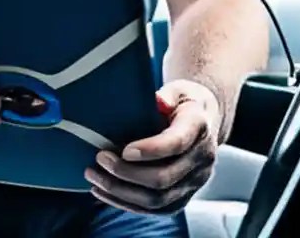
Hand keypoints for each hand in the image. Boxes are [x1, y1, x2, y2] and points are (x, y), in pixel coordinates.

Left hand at [85, 80, 220, 213]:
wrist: (206, 120)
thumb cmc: (184, 101)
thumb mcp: (179, 89)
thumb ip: (168, 94)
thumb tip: (157, 101)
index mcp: (199, 128)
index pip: (176, 144)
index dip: (150, 150)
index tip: (123, 150)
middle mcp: (201, 159)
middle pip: (163, 178)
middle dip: (126, 173)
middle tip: (99, 159)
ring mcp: (194, 182)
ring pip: (157, 200)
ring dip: (121, 191)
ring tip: (94, 176)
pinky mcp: (183, 196)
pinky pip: (155, 209)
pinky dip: (126, 204)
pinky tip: (103, 191)